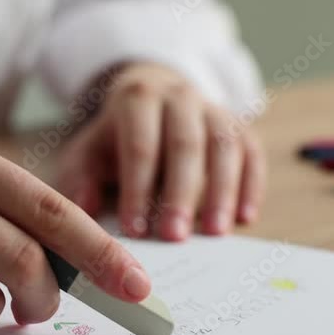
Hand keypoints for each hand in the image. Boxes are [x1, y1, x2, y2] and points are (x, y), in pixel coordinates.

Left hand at [57, 63, 265, 240]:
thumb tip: (84, 211)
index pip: (140, 146)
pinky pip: (251, 152)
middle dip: (180, 194)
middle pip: (185, 145)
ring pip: (225, 146)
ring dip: (222, 191)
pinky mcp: (238, 125)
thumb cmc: (115, 137)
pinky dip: (252, 185)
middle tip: (174, 237)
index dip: (137, 189)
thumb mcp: (88, 151)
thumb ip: (81, 179)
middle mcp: (180, 97)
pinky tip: (245, 219)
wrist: (149, 98)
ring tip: (214, 233)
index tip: (134, 231)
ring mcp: (213, 108)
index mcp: (138, 99)